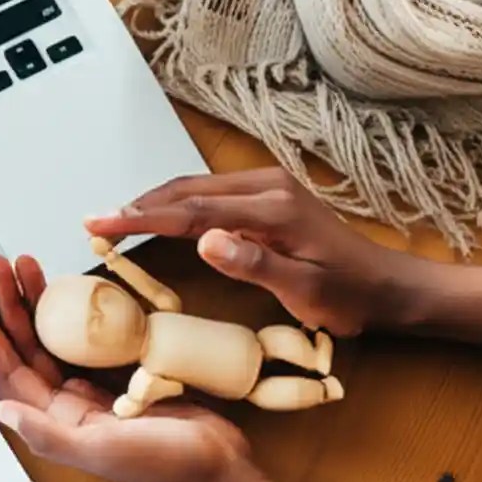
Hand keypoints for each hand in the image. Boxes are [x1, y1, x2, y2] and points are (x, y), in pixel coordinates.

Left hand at [0, 255, 249, 481]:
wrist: (217, 466)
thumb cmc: (162, 465)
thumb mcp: (100, 451)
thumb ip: (48, 434)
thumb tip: (0, 408)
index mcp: (55, 422)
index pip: (9, 367)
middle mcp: (67, 405)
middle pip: (27, 345)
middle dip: (11, 304)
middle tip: (1, 265)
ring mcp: (94, 389)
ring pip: (55, 337)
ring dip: (38, 303)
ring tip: (29, 267)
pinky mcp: (122, 377)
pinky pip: (90, 338)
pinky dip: (78, 311)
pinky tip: (73, 287)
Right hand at [84, 168, 429, 336]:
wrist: (387, 286)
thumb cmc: (348, 295)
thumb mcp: (303, 290)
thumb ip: (253, 262)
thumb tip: (204, 240)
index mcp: (271, 208)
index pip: (192, 210)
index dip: (142, 217)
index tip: (101, 222)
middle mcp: (266, 186)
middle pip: (187, 190)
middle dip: (138, 205)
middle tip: (94, 221)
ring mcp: (268, 187)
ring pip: (196, 187)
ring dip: (155, 202)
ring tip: (115, 218)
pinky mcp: (268, 195)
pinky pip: (210, 193)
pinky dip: (177, 204)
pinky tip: (159, 215)